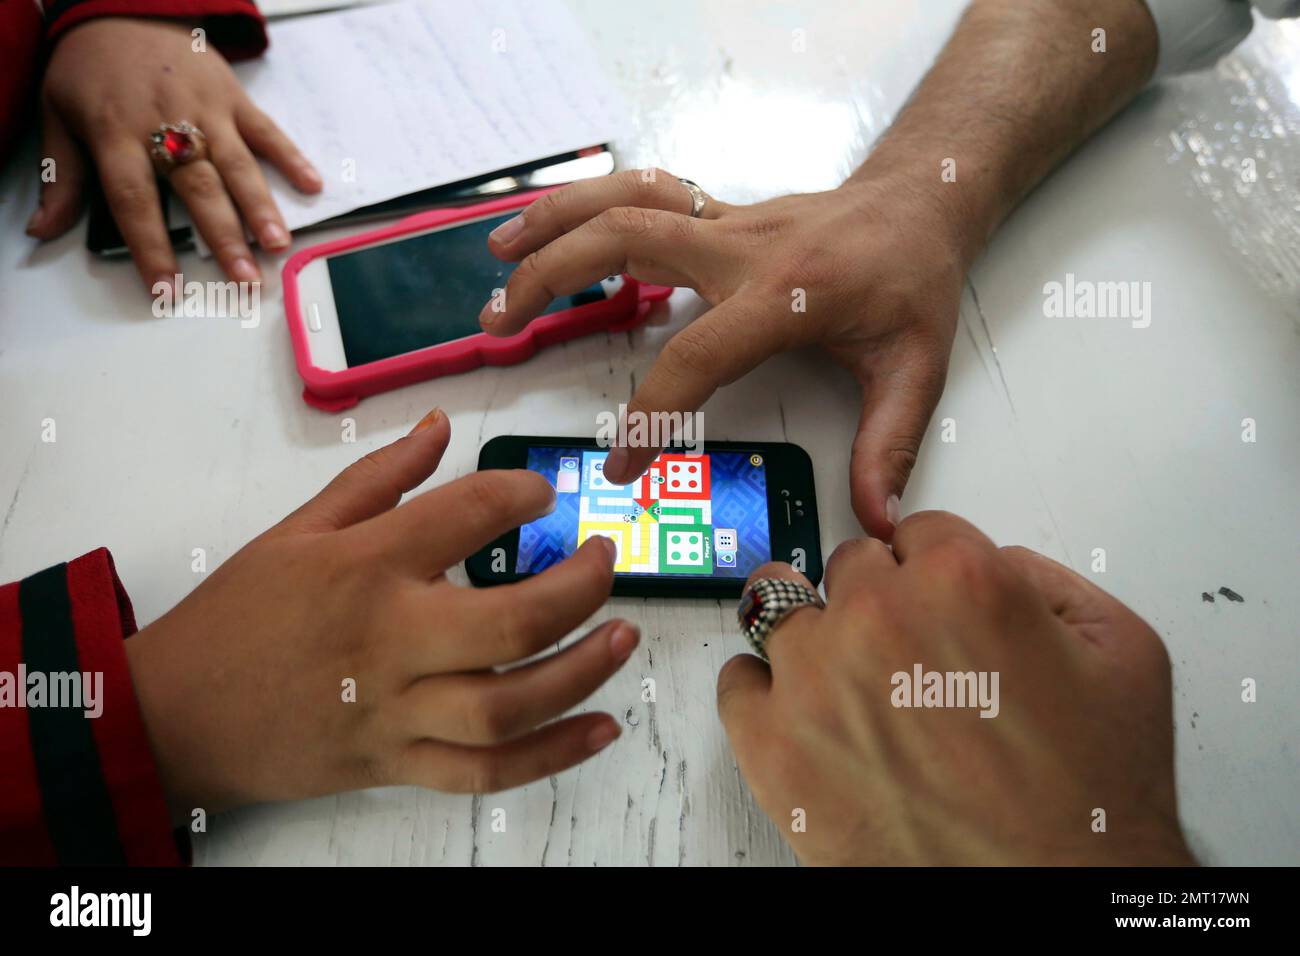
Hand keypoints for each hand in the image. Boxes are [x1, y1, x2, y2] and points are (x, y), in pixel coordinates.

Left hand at [29, 17, 321, 289]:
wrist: (121, 6)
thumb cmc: (89, 67)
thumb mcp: (57, 115)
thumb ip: (60, 178)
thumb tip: (43, 230)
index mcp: (116, 131)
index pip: (133, 199)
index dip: (150, 246)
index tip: (166, 287)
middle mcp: (166, 122)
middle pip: (198, 188)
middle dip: (223, 237)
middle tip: (243, 277)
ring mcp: (205, 109)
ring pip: (238, 164)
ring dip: (261, 207)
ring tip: (278, 244)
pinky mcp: (232, 96)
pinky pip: (266, 130)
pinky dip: (291, 157)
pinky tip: (312, 184)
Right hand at [125, 409, 633, 819]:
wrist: (176, 715)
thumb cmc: (238, 616)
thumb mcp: (298, 529)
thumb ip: (379, 476)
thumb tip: (440, 424)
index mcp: (365, 567)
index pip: (467, 514)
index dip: (522, 494)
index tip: (545, 492)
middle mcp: (389, 639)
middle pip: (512, 621)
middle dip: (579, 590)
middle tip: (606, 561)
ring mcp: (396, 710)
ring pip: (509, 705)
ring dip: (581, 673)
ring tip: (623, 638)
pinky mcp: (397, 764)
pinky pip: (485, 772)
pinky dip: (550, 757)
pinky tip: (600, 729)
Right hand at [479, 168, 965, 538]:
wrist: (920, 202)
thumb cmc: (914, 281)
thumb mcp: (917, 368)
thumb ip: (890, 446)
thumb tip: (877, 522)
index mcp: (786, 292)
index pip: (698, 355)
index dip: (652, 414)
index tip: (621, 466)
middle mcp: (742, 247)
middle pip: (628, 239)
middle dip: (555, 278)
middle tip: (503, 327)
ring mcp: (723, 223)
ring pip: (622, 200)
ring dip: (553, 223)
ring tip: (497, 261)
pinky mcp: (714, 216)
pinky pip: (638, 196)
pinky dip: (581, 204)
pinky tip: (540, 227)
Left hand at [716, 511, 1192, 865]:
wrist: (1050, 896)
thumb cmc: (1087, 801)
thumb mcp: (1121, 652)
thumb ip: (1046, 579)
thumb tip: (988, 564)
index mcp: (961, 581)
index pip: (917, 530)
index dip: (930, 566)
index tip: (931, 599)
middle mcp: (879, 617)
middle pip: (850, 567)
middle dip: (877, 600)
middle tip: (903, 655)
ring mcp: (815, 679)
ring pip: (782, 609)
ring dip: (812, 635)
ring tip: (843, 678)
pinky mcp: (772, 743)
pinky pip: (737, 681)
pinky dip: (763, 690)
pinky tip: (800, 710)